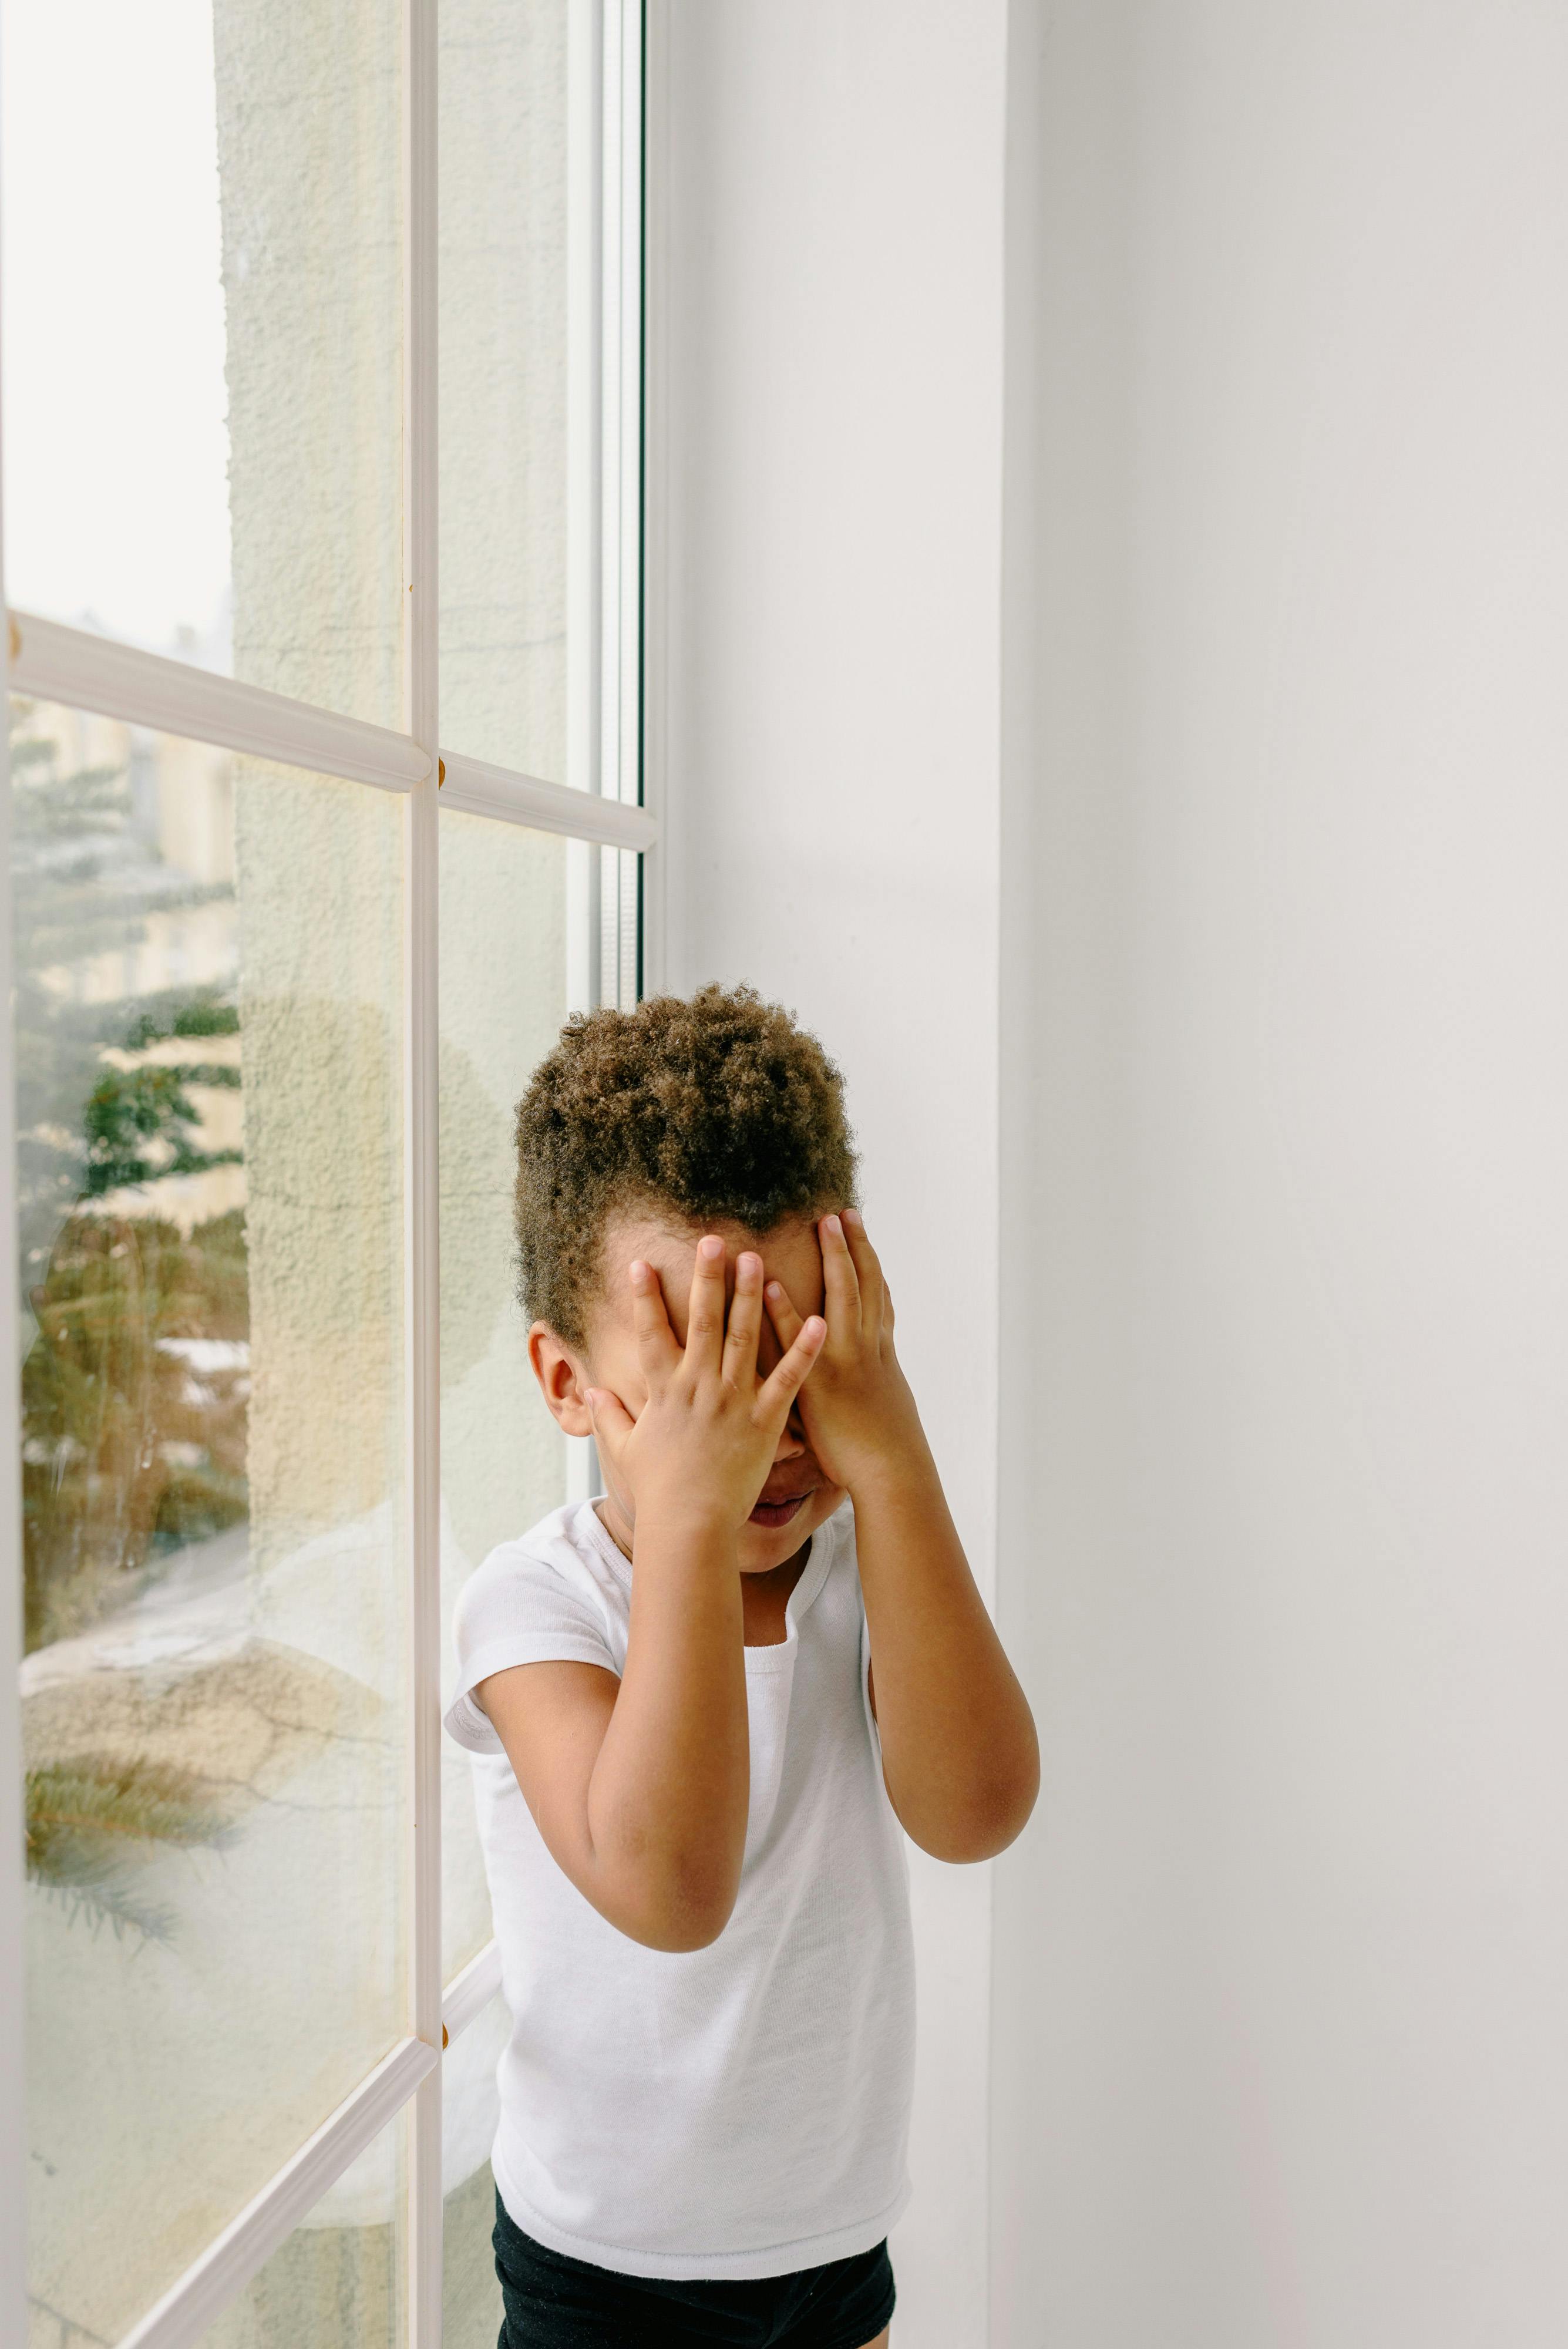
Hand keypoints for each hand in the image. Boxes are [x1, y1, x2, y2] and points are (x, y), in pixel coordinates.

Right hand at [587, 1237, 826, 1536]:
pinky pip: (787, 1379)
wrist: (690, 1525)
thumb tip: (589, 1391)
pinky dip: (803, 1350)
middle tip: (713, 1240)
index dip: (644, 1298)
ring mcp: (732, 1402)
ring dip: (750, 1296)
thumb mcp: (626, 1449)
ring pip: (744, 1338)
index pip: (651, 1334)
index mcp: (665, 1391)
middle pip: (701, 1322)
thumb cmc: (659, 1491)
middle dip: (706, 1278)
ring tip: (756, 1258)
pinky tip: (818, 1320)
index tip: (641, 1263)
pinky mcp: (764, 1422)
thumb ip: (609, 1416)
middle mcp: (698, 1387)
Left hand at [764, 1211, 923, 1494]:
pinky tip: (768, 1285)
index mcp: (881, 1352)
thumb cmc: (887, 1448)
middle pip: (863, 1285)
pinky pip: (799, 1341)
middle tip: (839, 1212)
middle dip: (852, 1247)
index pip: (877, 1295)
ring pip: (842, 1298)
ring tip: (819, 1224)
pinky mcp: (820, 1383)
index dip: (869, 1259)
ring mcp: (845, 1362)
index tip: (859, 1228)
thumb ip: (873, 1379)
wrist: (892, 1472)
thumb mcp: (887, 1404)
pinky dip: (784, 1311)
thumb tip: (870, 1370)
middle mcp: (867, 1348)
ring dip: (832, 1259)